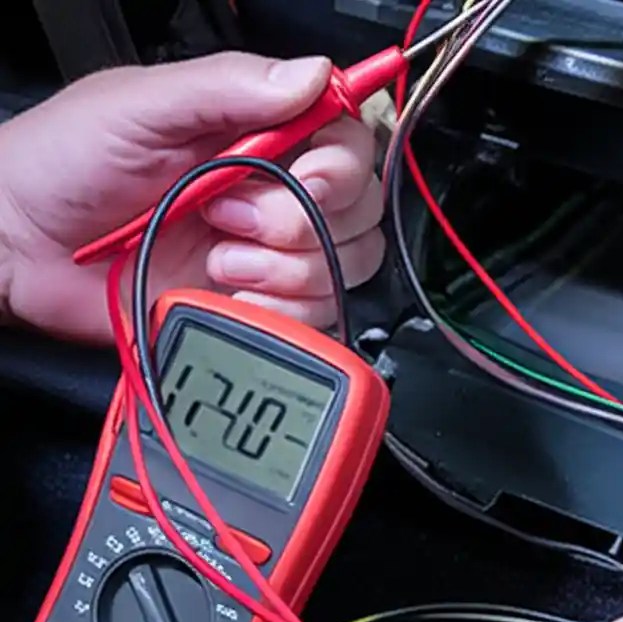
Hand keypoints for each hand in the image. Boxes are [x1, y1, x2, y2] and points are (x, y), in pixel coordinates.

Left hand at [0, 52, 385, 341]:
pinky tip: (222, 293)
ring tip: (216, 258)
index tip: (308, 178)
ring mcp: (266, 251)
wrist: (15, 249)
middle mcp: (272, 190)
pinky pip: (311, 316)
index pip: (350, 139)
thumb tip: (311, 74)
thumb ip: (228, 85)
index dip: (344, 164)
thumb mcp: (140, 107)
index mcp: (258, 131)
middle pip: (359, 210)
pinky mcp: (253, 303)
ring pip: (341, 266)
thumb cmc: (60, 165)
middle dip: (301, 221)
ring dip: (282, 269)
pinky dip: (274, 311)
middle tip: (230, 214)